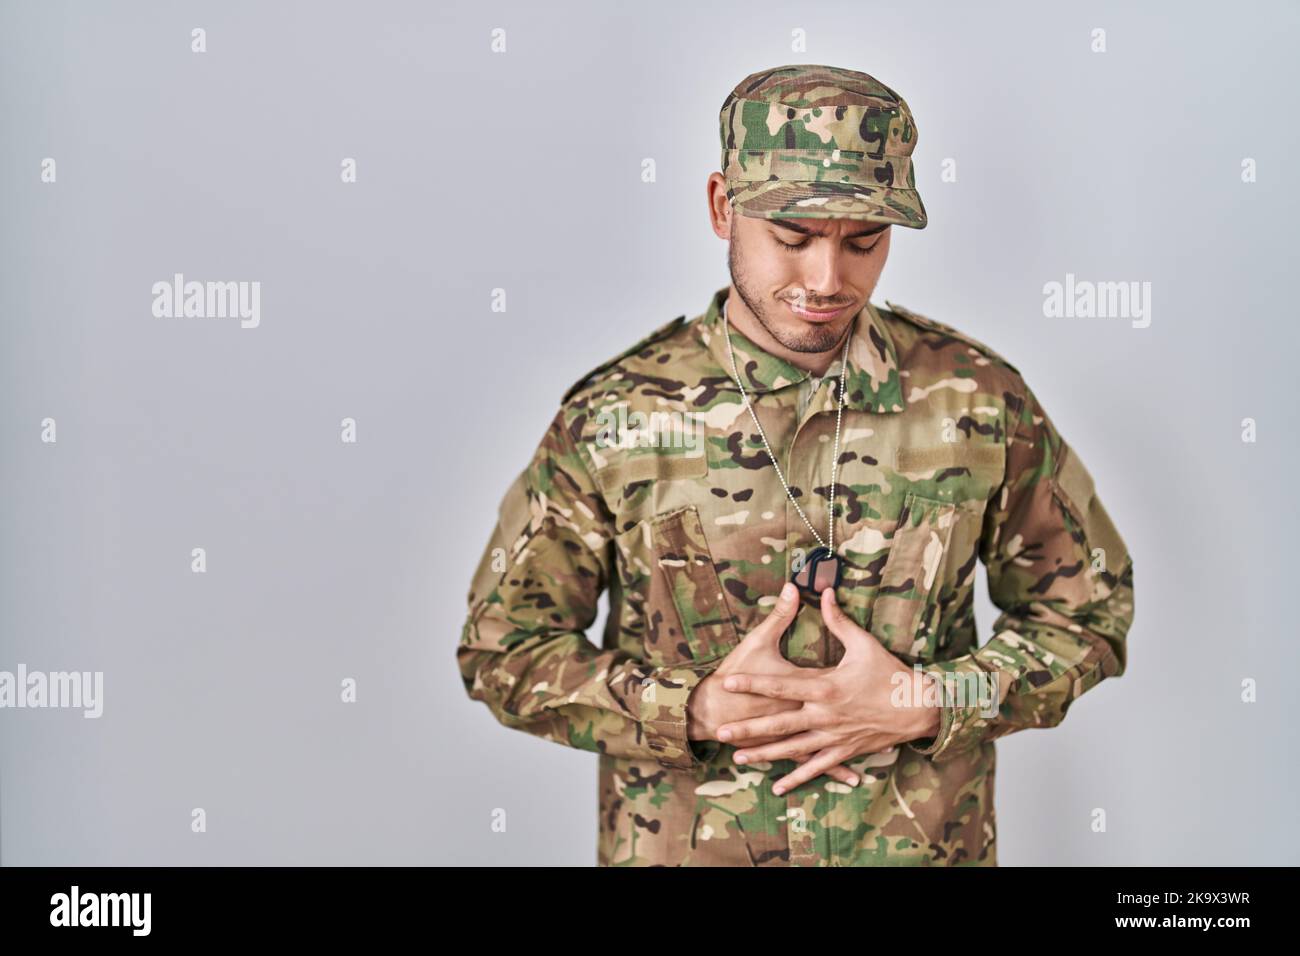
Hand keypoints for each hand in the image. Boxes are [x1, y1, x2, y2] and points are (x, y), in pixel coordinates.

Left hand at [716, 586, 941, 795]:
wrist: (919, 708)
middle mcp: (825, 715)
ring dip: (764, 754)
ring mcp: (833, 736)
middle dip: (748, 728)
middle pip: (779, 723)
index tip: (729, 682)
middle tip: (720, 732)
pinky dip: (797, 778)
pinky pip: (816, 767)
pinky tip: (777, 787)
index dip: (753, 683)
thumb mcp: (864, 644)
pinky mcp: (844, 751)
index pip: (781, 684)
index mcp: (826, 687)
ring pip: (792, 749)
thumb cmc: (890, 674)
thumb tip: (824, 593)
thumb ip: (838, 621)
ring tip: (738, 757)